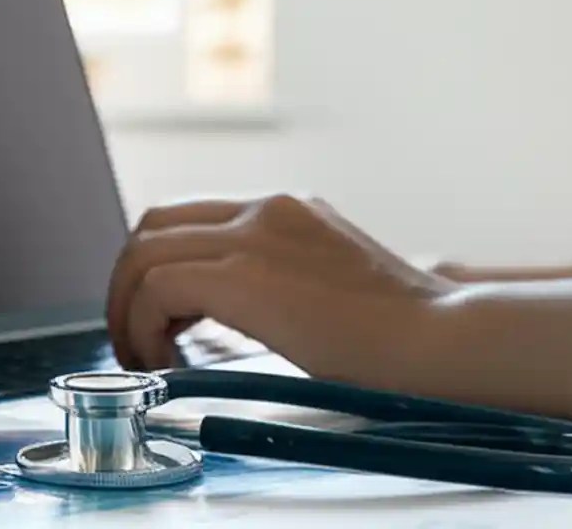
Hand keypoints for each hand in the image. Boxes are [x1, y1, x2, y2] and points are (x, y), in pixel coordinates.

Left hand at [106, 195, 457, 386]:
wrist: (444, 342)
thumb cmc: (405, 337)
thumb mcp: (335, 288)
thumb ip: (284, 285)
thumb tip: (236, 317)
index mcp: (286, 211)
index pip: (190, 218)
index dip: (158, 267)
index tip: (161, 321)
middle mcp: (265, 209)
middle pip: (153, 224)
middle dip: (128, 283)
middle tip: (136, 339)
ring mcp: (255, 234)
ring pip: (144, 250)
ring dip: (127, 308)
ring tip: (143, 357)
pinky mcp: (246, 275)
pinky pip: (157, 287)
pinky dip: (143, 326)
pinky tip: (168, 363)